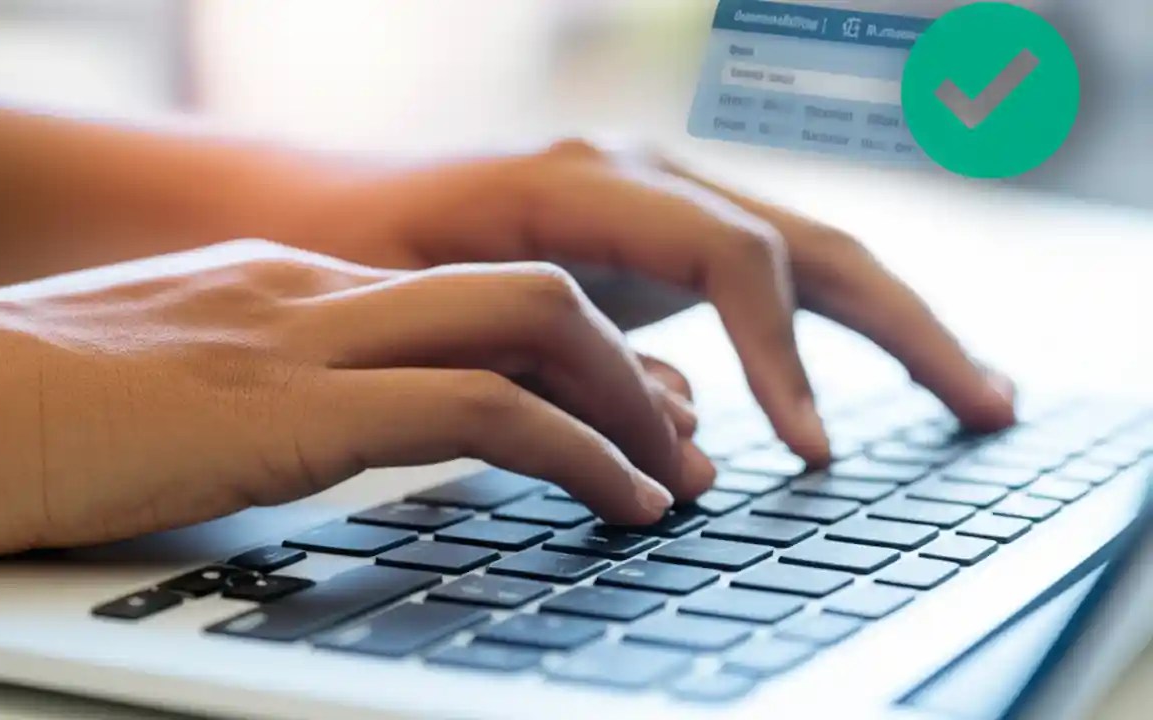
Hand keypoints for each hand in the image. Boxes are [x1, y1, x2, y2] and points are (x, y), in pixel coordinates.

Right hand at [0, 241, 711, 559]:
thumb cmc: (20, 415)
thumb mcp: (171, 393)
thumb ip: (257, 405)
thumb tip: (314, 449)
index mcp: (292, 290)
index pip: (471, 299)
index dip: (570, 353)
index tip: (628, 406)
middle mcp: (318, 294)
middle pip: (528, 292)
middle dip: (624, 366)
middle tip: (677, 440)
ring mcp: (308, 339)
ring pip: (530, 328)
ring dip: (623, 404)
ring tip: (673, 480)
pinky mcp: (293, 409)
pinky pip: (481, 412)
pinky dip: (574, 453)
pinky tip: (619, 501)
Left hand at [288, 140, 1017, 461]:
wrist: (320, 206)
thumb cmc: (360, 251)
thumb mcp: (438, 307)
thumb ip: (556, 363)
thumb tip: (686, 443)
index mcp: (592, 186)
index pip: (732, 258)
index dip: (781, 358)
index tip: (809, 455)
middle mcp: (645, 179)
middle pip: (809, 244)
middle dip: (906, 330)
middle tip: (989, 410)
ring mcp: (658, 206)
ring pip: (809, 256)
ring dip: (899, 325)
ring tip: (979, 394)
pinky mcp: (656, 244)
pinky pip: (769, 279)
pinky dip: (831, 330)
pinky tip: (877, 373)